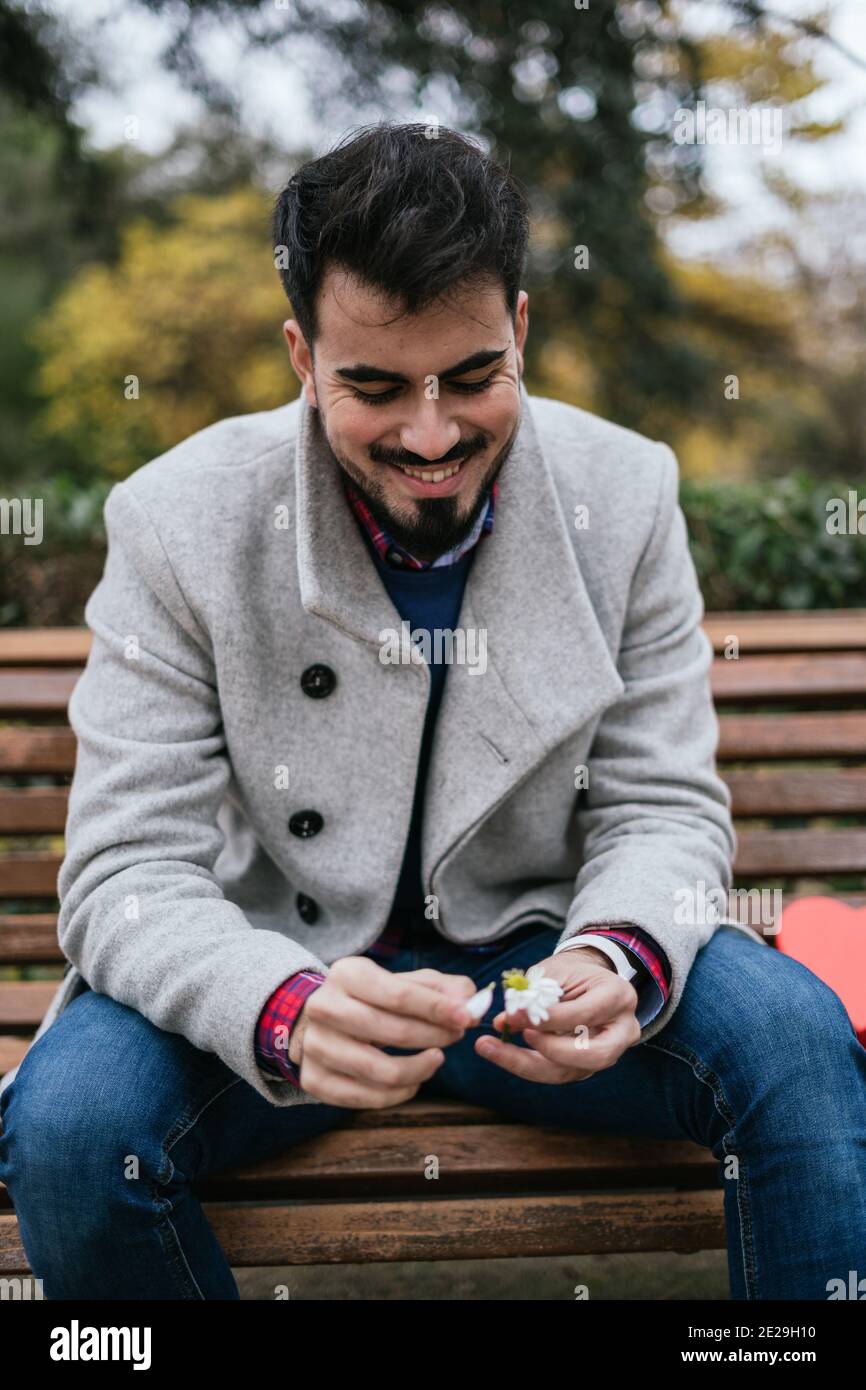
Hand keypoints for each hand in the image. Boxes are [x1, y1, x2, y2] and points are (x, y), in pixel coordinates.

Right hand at [288, 956, 476, 1107]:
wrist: (316, 1021)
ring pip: (380, 1071)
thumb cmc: (372, 999)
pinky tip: (414, 1080)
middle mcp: (324, 1008)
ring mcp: (315, 1046)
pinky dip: (399, 1093)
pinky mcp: (314, 1080)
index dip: (437, 1008)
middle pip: (392, 1032)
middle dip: (434, 1036)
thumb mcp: (402, 982)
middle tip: (456, 1036)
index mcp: (347, 974)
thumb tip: (471, 1003)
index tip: (467, 1017)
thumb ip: (441, 989)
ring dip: (421, 1069)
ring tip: (437, 1058)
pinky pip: (366, 1098)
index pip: (399, 994)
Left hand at [475, 946, 641, 1082]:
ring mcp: (608, 1053)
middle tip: (517, 1036)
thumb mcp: (554, 973)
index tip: (512, 1015)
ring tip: (492, 1048)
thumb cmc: (571, 972)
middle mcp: (622, 1031)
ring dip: (526, 1063)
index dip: (549, 1019)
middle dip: (550, 1050)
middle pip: (592, 1055)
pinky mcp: (586, 1066)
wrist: (586, 981)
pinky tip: (500, 1052)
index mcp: (618, 997)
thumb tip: (503, 1023)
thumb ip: (533, 996)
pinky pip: (556, 1073)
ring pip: (570, 1072)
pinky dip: (526, 1064)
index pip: (585, 1015)